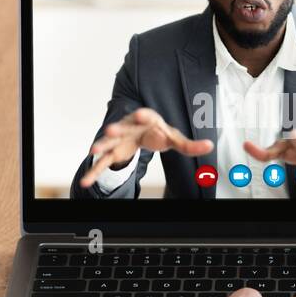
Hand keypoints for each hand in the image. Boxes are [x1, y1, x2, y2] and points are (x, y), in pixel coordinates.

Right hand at [77, 107, 212, 187]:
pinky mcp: (112, 153)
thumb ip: (190, 145)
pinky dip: (94, 172)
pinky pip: (102, 163)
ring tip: (94, 150)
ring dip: (101, 145)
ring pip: (109, 142)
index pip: (146, 116)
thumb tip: (209, 146)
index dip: (143, 116)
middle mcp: (129, 127)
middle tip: (111, 129)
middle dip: (117, 129)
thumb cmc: (159, 133)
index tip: (142, 115)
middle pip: (123, 127)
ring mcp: (118, 140)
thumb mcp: (174, 138)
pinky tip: (86, 182)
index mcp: (147, 121)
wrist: (142, 132)